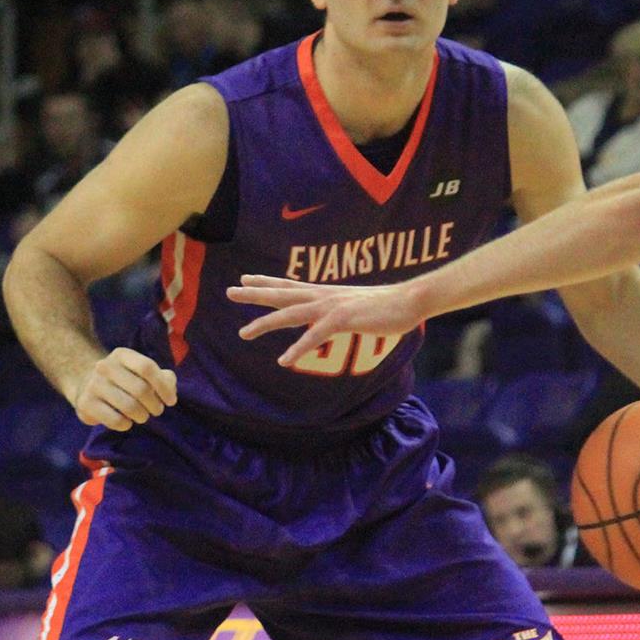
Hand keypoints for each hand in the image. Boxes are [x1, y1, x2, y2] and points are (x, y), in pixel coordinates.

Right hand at [70, 348, 176, 430]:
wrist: (86, 385)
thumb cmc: (124, 380)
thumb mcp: (142, 373)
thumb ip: (163, 377)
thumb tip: (170, 389)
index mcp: (121, 355)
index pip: (147, 368)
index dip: (163, 387)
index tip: (171, 401)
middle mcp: (105, 366)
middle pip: (140, 389)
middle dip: (155, 405)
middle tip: (156, 411)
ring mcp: (93, 384)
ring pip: (129, 407)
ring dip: (142, 416)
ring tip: (142, 416)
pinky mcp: (85, 404)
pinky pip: (115, 420)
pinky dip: (126, 425)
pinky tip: (126, 421)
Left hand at [226, 275, 422, 365]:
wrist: (410, 300)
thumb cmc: (387, 305)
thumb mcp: (356, 305)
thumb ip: (340, 310)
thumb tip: (332, 318)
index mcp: (325, 293)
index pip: (289, 285)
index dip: (266, 282)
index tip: (245, 279)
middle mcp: (323, 296)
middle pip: (282, 294)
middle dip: (255, 294)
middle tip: (229, 292)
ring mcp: (331, 306)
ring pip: (290, 313)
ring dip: (265, 323)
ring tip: (243, 332)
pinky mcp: (342, 320)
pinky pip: (314, 336)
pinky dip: (298, 348)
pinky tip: (284, 360)